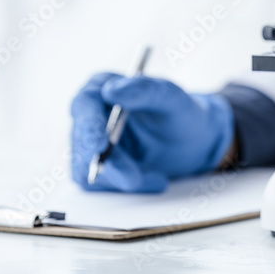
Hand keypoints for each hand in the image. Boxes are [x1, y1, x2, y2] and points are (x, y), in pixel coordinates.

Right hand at [70, 73, 234, 191]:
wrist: (192, 141)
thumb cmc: (179, 113)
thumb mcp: (171, 97)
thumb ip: (145, 90)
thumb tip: (111, 90)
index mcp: (102, 87)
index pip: (84, 104)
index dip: (89, 125)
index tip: (101, 144)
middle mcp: (90, 115)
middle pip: (82, 142)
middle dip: (108, 164)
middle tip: (132, 178)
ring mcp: (90, 144)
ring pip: (88, 169)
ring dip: (122, 178)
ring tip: (158, 178)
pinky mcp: (97, 167)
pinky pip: (102, 185)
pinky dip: (130, 186)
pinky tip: (155, 180)